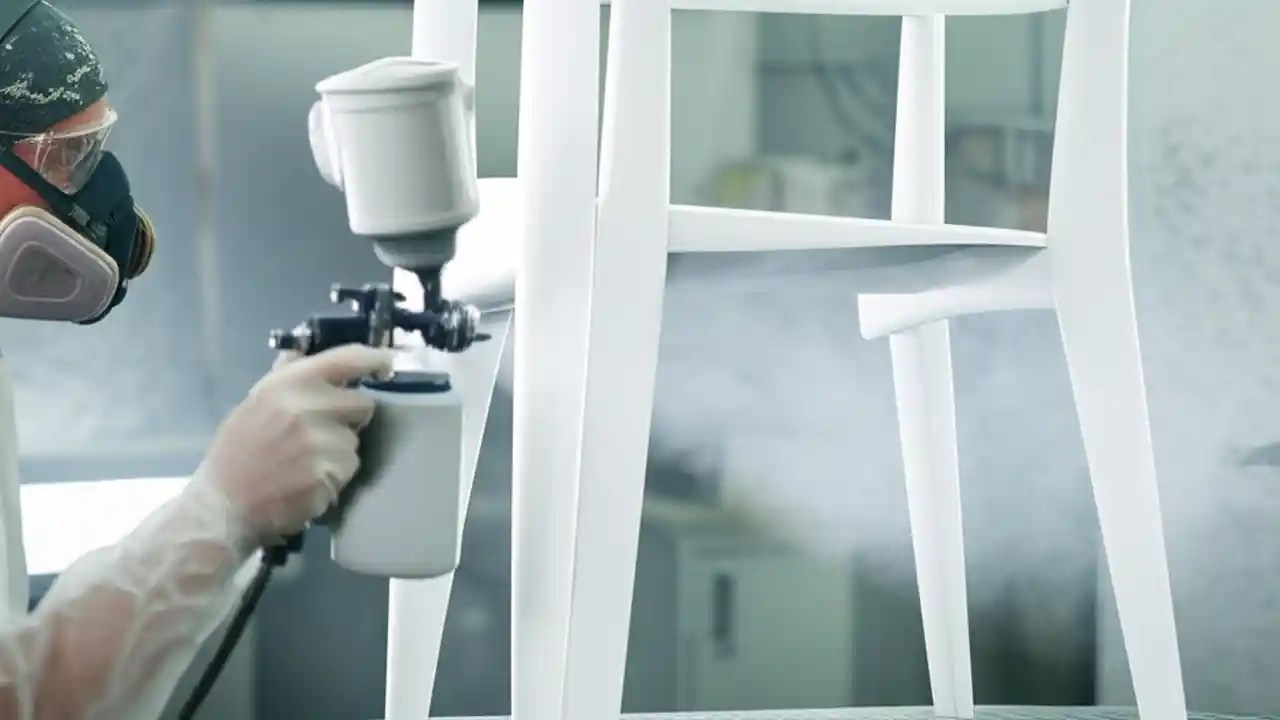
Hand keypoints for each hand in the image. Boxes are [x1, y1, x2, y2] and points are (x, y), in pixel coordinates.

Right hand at [195, 344, 395, 545]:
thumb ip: (284, 377)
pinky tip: (308, 482)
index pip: (346, 359)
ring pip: (355, 440)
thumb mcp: (254, 404)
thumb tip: (302, 351)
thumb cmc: (237, 454)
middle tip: (325, 433)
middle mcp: (306, 407)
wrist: (222, 507)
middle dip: (351, 418)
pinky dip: (335, 476)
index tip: (387, 364)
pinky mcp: (327, 473)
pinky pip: (349, 468)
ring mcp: (318, 441)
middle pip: (363, 404)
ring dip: (340, 452)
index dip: (374, 359)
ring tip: (306, 463)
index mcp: (287, 384)